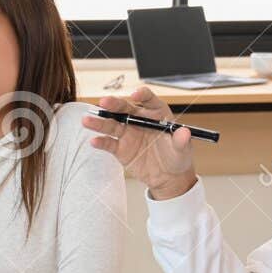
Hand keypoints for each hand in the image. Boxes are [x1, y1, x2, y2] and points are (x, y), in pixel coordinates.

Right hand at [81, 90, 197, 198]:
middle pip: (125, 108)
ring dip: (100, 122)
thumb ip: (181, 140)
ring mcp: (128, 133)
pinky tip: (94, 141)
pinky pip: (109, 143)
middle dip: (114, 104)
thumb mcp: (182, 149)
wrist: (168, 177)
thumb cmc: (177, 156)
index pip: (148, 99)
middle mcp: (139, 120)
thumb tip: (184, 132)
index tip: (136, 95)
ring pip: (112, 124)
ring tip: (87, 120)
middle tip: (105, 102)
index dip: (142, 95)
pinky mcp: (121, 149)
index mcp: (156, 113)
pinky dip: (101, 142)